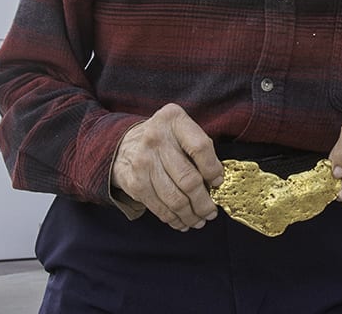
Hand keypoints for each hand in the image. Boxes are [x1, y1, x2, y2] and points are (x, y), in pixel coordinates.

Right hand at [111, 103, 223, 230]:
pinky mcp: (135, 182)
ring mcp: (143, 162)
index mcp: (173, 120)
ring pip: (175, 199)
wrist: (124, 144)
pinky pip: (159, 208)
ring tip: (200, 220)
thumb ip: (199, 148)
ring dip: (191, 215)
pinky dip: (174, 219)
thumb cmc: (164, 139)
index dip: (213, 169)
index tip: (217, 182)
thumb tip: (216, 181)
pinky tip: (182, 222)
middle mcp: (156, 139)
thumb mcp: (181, 129)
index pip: (200, 147)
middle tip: (211, 212)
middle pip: (188, 179)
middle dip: (204, 203)